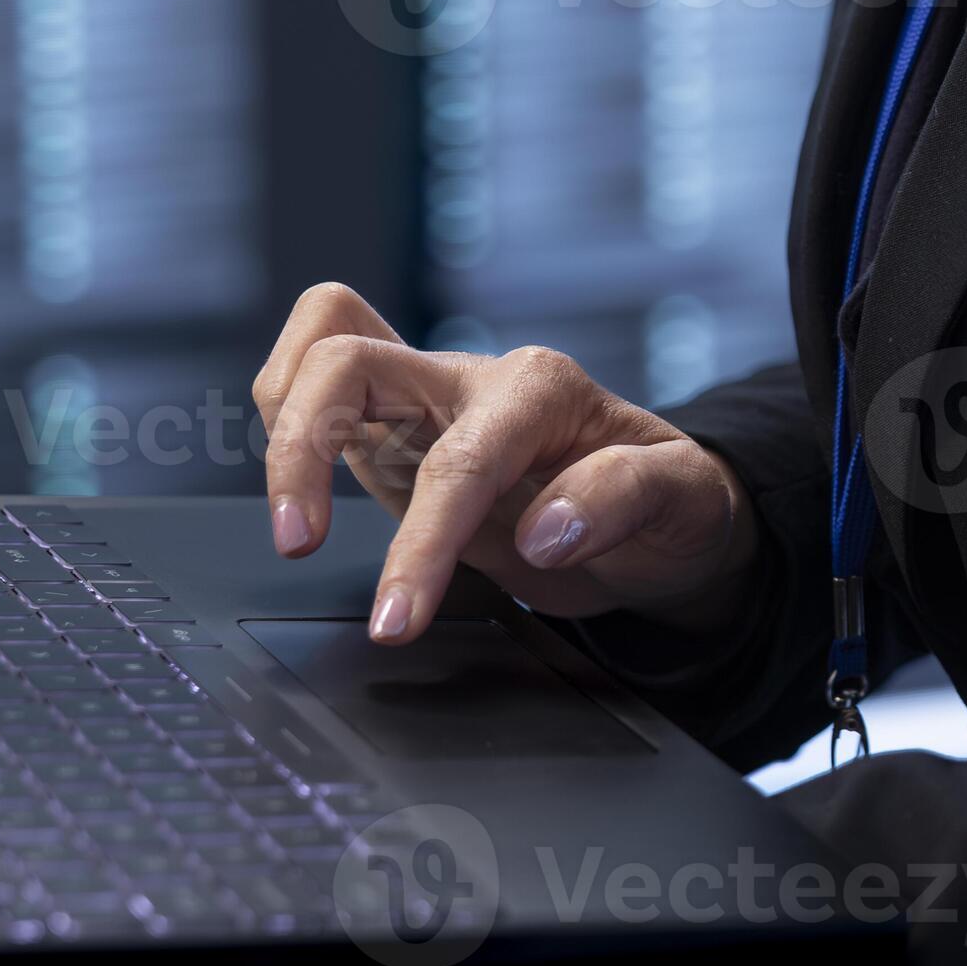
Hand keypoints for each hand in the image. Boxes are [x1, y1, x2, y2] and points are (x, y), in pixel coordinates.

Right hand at [252, 283, 760, 643]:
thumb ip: (624, 498)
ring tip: (291, 524)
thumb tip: (546, 527)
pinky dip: (287, 428)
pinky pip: (318, 389)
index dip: (419, 539)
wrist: (659, 511)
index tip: (399, 615)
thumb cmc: (668, 503)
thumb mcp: (683, 502)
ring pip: (321, 350)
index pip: (457, 459)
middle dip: (304, 450)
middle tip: (297, 545)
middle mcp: (472, 381)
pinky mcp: (394, 431)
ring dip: (284, 430)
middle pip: (349, 358)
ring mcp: (426, 400)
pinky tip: (297, 495)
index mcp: (541, 391)